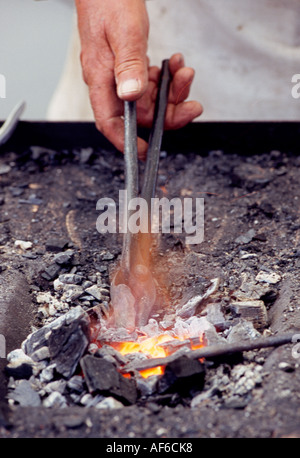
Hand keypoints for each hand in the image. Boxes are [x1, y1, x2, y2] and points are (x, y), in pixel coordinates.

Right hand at [75, 0, 202, 158]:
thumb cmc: (108, 1)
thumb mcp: (123, 32)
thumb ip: (128, 65)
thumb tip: (131, 97)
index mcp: (100, 78)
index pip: (110, 122)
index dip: (127, 142)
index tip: (146, 152)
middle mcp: (109, 81)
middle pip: (139, 113)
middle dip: (168, 111)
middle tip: (192, 106)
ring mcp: (119, 74)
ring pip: (149, 98)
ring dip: (172, 90)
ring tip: (185, 72)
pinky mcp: (129, 66)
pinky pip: (150, 82)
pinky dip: (167, 77)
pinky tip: (175, 64)